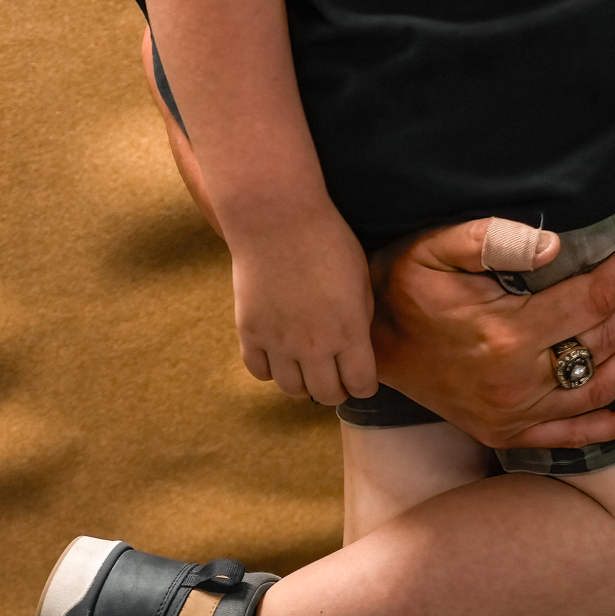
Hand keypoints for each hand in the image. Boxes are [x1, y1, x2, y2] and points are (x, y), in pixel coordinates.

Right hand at [229, 201, 377, 405]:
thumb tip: (357, 344)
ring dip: (304, 385)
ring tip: (310, 370)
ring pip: (292, 389)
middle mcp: (314, 346)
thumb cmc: (328, 240)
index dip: (365, 385)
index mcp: (349, 330)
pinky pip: (260, 372)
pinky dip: (272, 371)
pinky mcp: (250, 335)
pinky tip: (280, 357)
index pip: (360, 383)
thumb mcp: (361, 276)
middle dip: (337, 390)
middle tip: (338, 379)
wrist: (278, 221)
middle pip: (326, 394)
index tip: (363, 380)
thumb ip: (360, 316)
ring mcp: (278, 344)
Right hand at [370, 221, 614, 449]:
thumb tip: (555, 243)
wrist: (367, 343)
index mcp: (504, 335)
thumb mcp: (435, 247)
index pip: (591, 298)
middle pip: (604, 338)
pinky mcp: (509, 434)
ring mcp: (515, 416)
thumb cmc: (404, 286)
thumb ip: (493, 239)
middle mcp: (516, 383)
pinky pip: (574, 437)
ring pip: (600, 388)